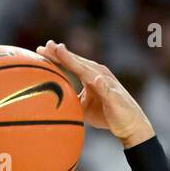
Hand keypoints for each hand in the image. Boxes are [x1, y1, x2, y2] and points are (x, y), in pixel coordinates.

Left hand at [36, 41, 153, 147]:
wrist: (130, 124)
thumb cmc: (106, 113)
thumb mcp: (83, 107)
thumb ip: (71, 98)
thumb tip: (51, 101)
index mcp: (90, 75)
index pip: (70, 63)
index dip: (56, 56)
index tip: (39, 50)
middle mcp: (98, 74)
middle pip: (77, 62)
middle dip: (62, 53)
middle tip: (46, 46)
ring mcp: (107, 83)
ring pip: (89, 70)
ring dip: (76, 61)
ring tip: (62, 52)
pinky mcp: (114, 95)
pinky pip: (107, 89)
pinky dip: (102, 84)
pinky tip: (96, 80)